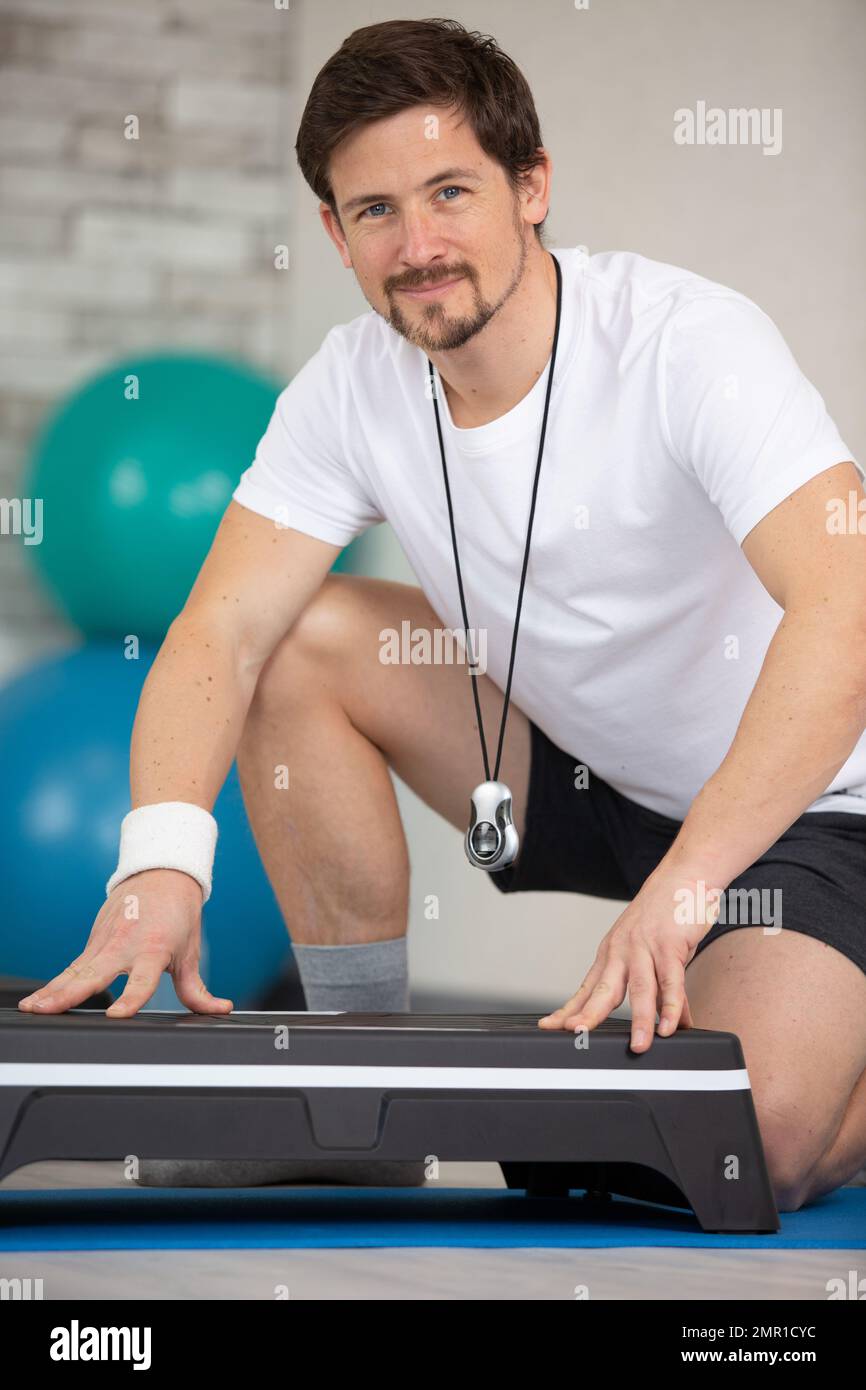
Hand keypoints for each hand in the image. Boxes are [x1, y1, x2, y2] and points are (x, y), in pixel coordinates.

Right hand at [17, 868, 233, 1018]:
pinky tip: (37, 1000)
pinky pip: (72, 967)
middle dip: (71, 993)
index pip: (141, 980)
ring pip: (75, 971)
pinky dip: (54, 983)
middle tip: (51, 1009)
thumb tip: (220, 1009)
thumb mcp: (190, 952)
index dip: (130, 998)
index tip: (117, 1014)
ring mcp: (105, 941)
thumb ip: (196, 989)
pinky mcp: (93, 941)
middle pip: (95, 974)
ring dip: (53, 990)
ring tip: (33, 1008)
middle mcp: (124, 945)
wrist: (162, 874)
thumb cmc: (178, 914)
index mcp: (153, 949)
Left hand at [537, 864, 723, 1051]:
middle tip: (577, 1037)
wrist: (682, 876)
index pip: (586, 988)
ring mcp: (645, 948)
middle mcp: (622, 951)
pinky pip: (670, 981)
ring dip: (640, 1020)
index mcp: (611, 954)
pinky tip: (670, 1025)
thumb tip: (667, 1022)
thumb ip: (658, 989)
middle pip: (603, 990)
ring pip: (640, 990)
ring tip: (639, 1046)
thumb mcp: (652, 951)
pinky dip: (671, 1005)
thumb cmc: (664, 913)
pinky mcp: (669, 945)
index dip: (569, 1009)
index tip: (550, 1027)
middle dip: (589, 1016)